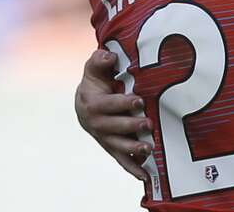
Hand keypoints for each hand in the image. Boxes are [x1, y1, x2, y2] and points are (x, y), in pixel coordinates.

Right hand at [75, 50, 153, 180]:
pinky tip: (145, 176)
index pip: (106, 105)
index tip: (139, 100)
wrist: (85, 100)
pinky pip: (121, 160)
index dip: (122, 103)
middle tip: (148, 123)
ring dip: (132, 149)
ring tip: (148, 149)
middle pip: (112, 127)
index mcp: (91, 103)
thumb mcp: (95, 66)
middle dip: (130, 126)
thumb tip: (109, 57)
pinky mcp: (111, 146)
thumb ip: (100, 60)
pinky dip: (132, 168)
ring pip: (116, 146)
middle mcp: (95, 123)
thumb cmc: (96, 80)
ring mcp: (103, 137)